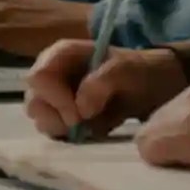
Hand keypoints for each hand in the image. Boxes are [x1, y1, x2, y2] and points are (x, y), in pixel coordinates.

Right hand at [25, 40, 188, 138]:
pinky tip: (85, 131)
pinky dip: (65, 134)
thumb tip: (79, 109)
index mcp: (60, 55)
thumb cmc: (138, 72)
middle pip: (33, 100)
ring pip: (39, 117)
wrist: (155, 87)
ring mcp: (54, 96)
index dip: (53, 98)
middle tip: (81, 124)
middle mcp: (51, 74)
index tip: (78, 114)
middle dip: (55, 116)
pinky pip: (51, 129)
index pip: (38, 78)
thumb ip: (101, 83)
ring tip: (85, 127)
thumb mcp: (126, 70)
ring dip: (60, 126)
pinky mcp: (61, 115)